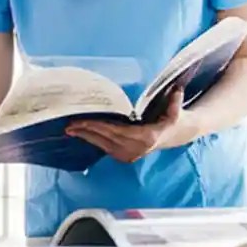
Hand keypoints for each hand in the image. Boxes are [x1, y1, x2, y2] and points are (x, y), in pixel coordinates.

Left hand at [66, 89, 197, 163]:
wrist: (175, 136)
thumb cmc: (173, 120)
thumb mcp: (176, 111)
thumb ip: (176, 101)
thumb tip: (176, 89)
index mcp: (147, 138)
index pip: (117, 131)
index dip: (99, 127)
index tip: (84, 122)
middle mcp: (136, 149)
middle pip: (106, 139)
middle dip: (87, 132)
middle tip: (69, 124)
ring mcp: (130, 155)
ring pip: (103, 145)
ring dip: (87, 137)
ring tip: (71, 129)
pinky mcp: (125, 157)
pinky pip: (106, 148)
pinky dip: (94, 140)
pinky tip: (82, 133)